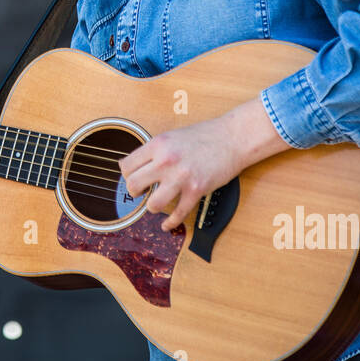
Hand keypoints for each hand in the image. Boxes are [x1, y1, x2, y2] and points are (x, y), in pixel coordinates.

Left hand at [118, 98, 289, 231]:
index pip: (127, 166)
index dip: (127, 175)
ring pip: (152, 204)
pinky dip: (170, 223)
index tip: (132, 178)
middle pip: (133, 185)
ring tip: (156, 202)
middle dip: (135, 192)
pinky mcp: (196, 190)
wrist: (232, 138)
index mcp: (158, 144)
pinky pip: (178, 214)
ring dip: (152, 207)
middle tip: (141, 191)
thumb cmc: (204, 135)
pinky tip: (167, 224)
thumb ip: (153, 151)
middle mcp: (166, 160)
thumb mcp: (171, 136)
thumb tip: (132, 165)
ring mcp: (181, 176)